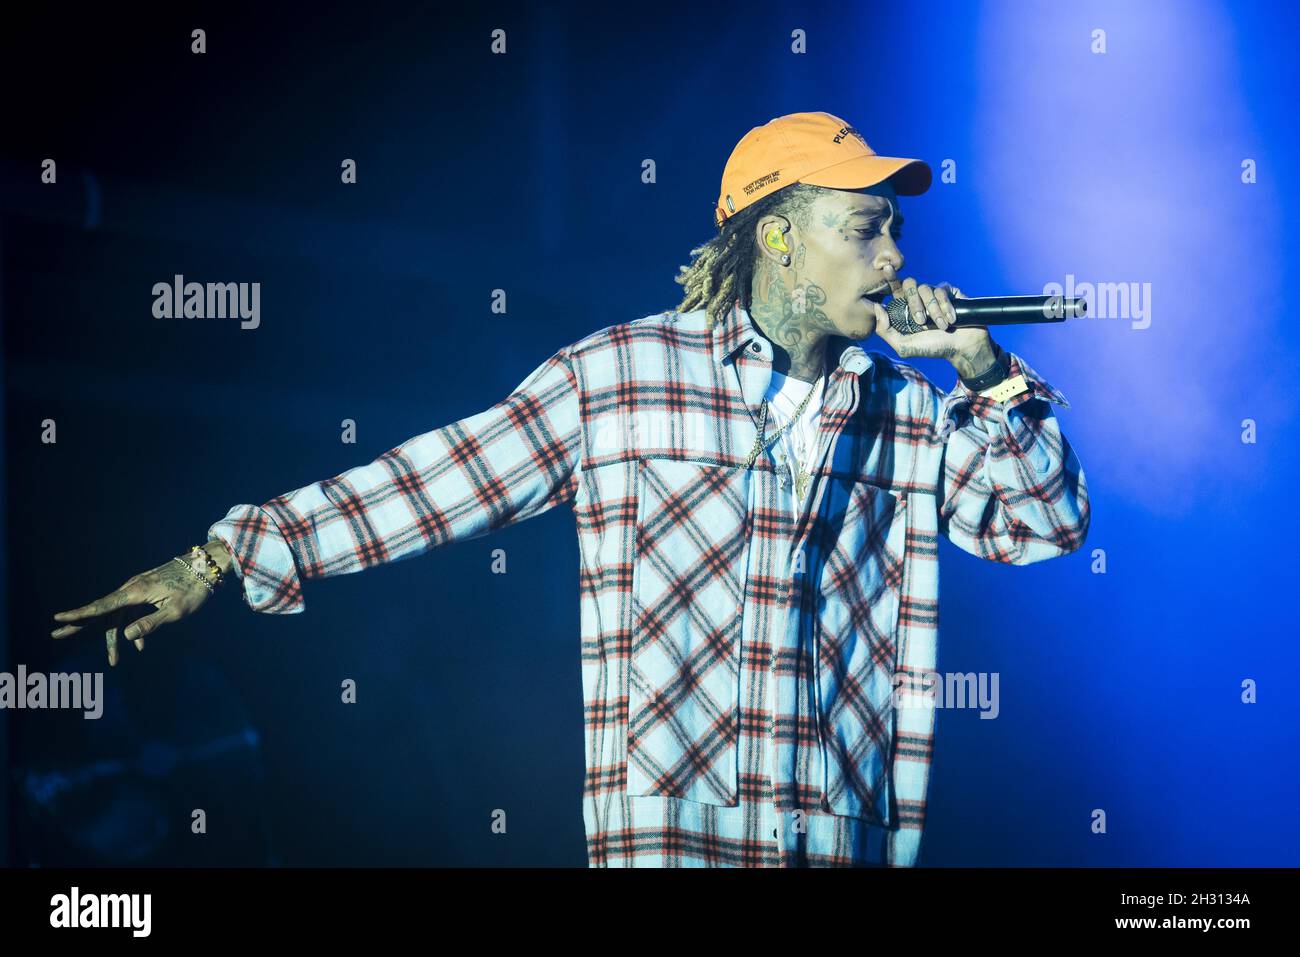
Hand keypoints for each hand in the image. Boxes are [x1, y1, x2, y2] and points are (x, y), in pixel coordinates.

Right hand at [49, 541, 228, 665]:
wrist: (206, 566)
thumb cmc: (194, 588)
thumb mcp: (175, 611)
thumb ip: (151, 624)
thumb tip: (125, 637)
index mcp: (135, 592)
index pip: (102, 607)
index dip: (80, 615)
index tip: (58, 619)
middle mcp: (132, 589)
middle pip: (102, 610)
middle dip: (80, 625)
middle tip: (56, 634)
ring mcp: (138, 589)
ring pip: (118, 615)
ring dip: (115, 638)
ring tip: (113, 662)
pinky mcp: (147, 591)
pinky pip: (132, 612)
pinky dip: (133, 628)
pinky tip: (140, 647)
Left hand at [869, 270, 997, 376]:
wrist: (962, 347)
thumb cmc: (933, 348)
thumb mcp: (904, 346)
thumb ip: (886, 330)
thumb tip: (877, 307)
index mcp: (905, 309)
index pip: (895, 289)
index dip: (891, 277)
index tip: (886, 268)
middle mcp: (919, 298)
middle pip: (909, 284)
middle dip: (914, 304)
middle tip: (922, 322)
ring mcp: (934, 294)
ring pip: (926, 289)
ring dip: (933, 310)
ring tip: (942, 326)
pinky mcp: (949, 292)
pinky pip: (941, 290)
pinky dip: (945, 306)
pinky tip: (952, 319)